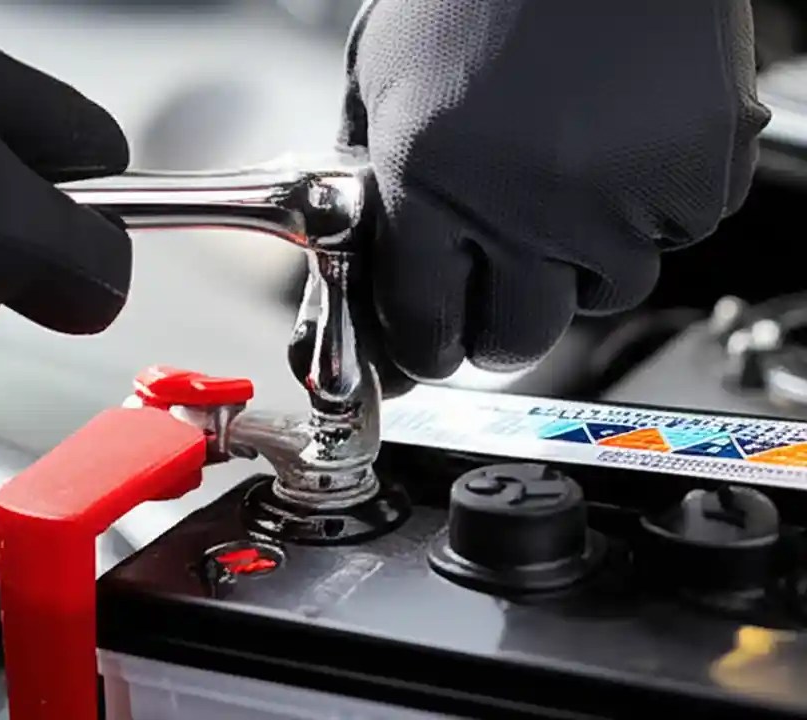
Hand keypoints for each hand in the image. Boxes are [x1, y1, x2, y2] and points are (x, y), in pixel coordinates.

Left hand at [339, 0, 768, 385]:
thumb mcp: (381, 77)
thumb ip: (372, 175)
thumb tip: (369, 258)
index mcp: (429, 179)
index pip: (424, 327)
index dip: (426, 343)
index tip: (433, 338)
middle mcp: (523, 203)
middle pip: (516, 341)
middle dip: (500, 326)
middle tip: (500, 288)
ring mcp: (617, 196)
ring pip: (604, 292)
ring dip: (581, 264)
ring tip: (565, 188)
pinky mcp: (695, 176)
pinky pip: (672, 238)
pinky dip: (649, 211)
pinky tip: (621, 150)